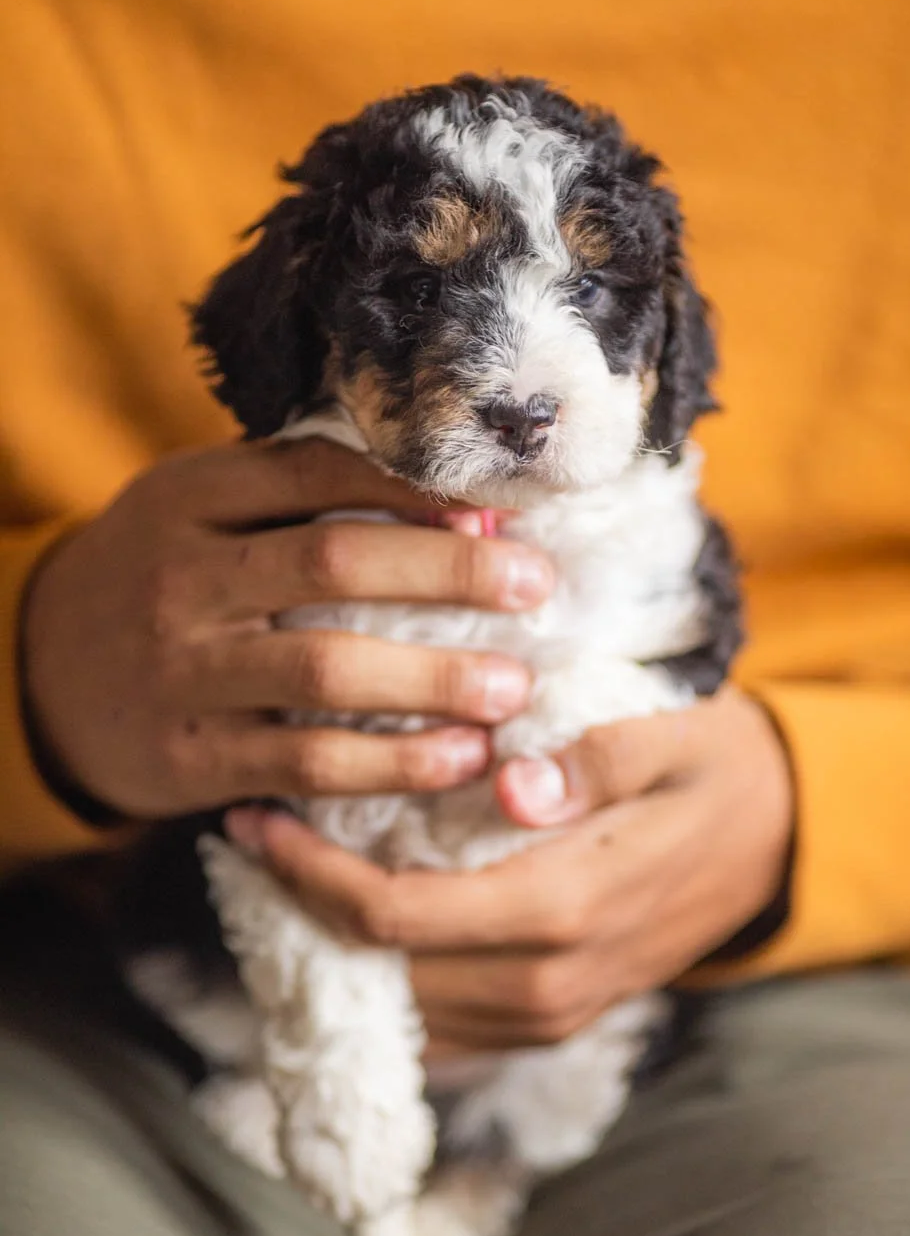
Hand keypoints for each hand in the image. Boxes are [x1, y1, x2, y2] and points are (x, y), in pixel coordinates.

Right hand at [21, 439, 553, 818]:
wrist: (42, 678)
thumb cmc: (162, 580)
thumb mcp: (198, 512)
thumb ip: (296, 497)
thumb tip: (461, 503)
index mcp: (189, 497)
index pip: (315, 471)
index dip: (416, 487)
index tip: (500, 506)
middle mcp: (181, 579)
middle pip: (334, 564)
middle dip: (449, 571)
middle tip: (534, 586)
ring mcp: (183, 672)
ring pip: (325, 670)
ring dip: (433, 679)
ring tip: (513, 687)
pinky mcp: (193, 758)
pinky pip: (307, 762)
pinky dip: (392, 764)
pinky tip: (459, 758)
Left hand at [224, 687, 794, 1053]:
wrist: (774, 842)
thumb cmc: (713, 769)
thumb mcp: (679, 735)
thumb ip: (600, 759)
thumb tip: (513, 787)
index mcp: (566, 906)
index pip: (397, 912)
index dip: (313, 873)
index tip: (261, 819)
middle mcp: (547, 980)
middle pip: (384, 964)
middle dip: (305, 903)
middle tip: (257, 830)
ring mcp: (548, 1012)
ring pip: (403, 1003)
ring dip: (337, 941)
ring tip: (292, 867)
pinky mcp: (548, 1020)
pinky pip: (441, 1022)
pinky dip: (385, 977)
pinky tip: (352, 921)